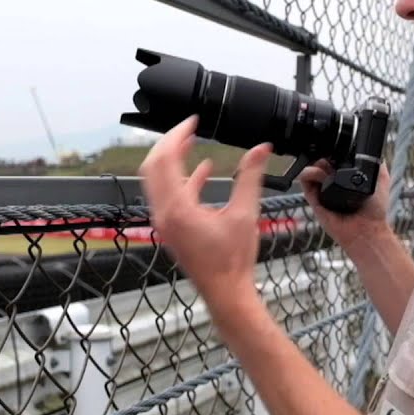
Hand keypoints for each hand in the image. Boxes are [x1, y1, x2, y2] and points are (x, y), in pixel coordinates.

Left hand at [138, 116, 273, 305]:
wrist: (226, 292)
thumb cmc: (232, 261)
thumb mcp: (246, 214)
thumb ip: (251, 177)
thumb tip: (260, 150)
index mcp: (177, 208)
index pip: (165, 159)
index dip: (177, 135)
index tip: (192, 122)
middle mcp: (164, 214)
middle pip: (153, 167)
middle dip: (168, 143)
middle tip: (187, 127)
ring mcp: (165, 222)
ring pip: (157, 181)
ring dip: (172, 159)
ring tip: (189, 141)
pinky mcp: (172, 228)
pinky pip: (169, 195)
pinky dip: (182, 179)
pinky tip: (202, 170)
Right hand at [297, 159, 392, 251]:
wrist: (366, 228)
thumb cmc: (374, 210)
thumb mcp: (381, 179)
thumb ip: (378, 164)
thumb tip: (373, 149)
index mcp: (345, 177)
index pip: (333, 157)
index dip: (334, 152)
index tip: (340, 152)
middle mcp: (331, 182)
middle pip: (321, 159)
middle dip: (326, 157)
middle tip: (336, 166)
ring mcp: (321, 189)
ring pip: (312, 166)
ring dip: (319, 166)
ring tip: (330, 175)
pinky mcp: (312, 198)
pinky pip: (304, 179)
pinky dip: (308, 173)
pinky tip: (321, 178)